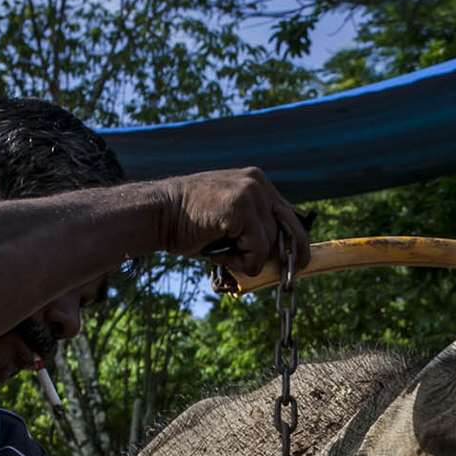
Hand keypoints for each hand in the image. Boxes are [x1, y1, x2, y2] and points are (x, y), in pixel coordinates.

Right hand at [153, 167, 309, 276]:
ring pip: (271, 243)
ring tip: (222, 255)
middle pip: (291, 225)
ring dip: (249, 260)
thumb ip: (252, 230)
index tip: (299, 260)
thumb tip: (279, 257)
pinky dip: (243, 262)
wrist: (157, 214)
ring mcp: (250, 192)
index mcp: (255, 182)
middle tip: (294, 272)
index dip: (295, 240)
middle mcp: (257, 183)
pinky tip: (219, 256)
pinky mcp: (241, 208)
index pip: (287, 213)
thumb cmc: (187, 224)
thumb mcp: (227, 222)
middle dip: (294, 253)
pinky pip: (258, 249)